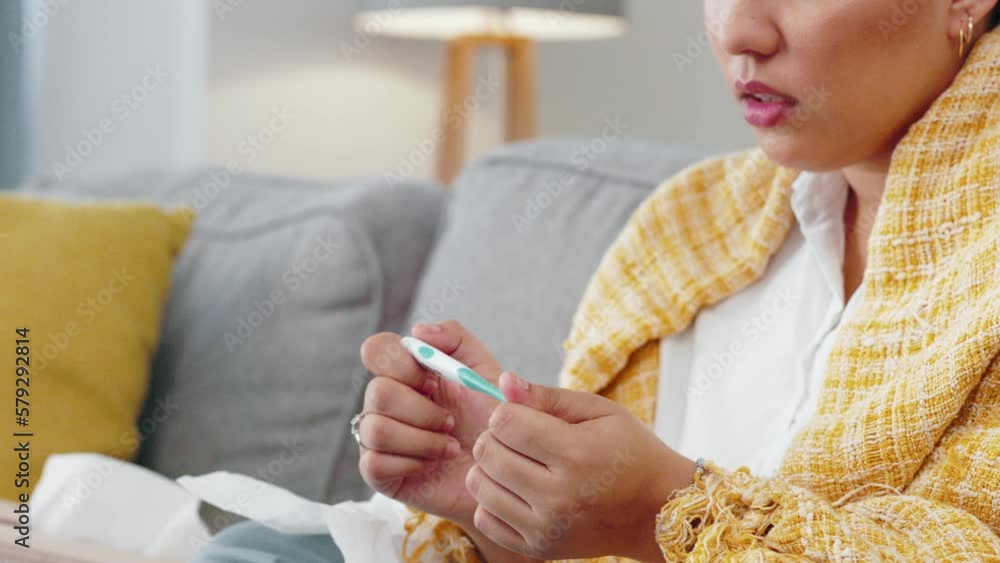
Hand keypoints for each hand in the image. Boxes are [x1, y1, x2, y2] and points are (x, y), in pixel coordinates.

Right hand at [357, 321, 502, 529]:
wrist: (505, 471)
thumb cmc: (494, 420)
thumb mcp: (485, 372)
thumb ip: (456, 338)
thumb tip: (419, 330)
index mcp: (408, 371)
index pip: (376, 349)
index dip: (400, 364)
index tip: (434, 382)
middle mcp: (387, 401)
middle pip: (378, 392)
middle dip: (422, 410)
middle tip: (452, 422)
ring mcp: (379, 436)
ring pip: (375, 429)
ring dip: (422, 440)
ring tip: (451, 447)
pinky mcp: (378, 472)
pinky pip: (373, 463)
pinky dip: (412, 464)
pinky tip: (434, 466)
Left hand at [465, 372, 696, 560]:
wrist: (656, 510)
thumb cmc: (630, 452)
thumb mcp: (599, 411)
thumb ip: (547, 396)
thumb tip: (503, 381)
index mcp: (576, 454)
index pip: (505, 422)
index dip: (508, 412)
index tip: (524, 416)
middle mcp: (558, 496)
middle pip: (488, 453)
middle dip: (496, 437)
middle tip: (520, 438)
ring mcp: (546, 527)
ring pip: (479, 486)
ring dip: (491, 468)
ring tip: (518, 463)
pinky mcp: (538, 548)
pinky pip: (484, 519)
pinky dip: (492, 500)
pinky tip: (516, 490)